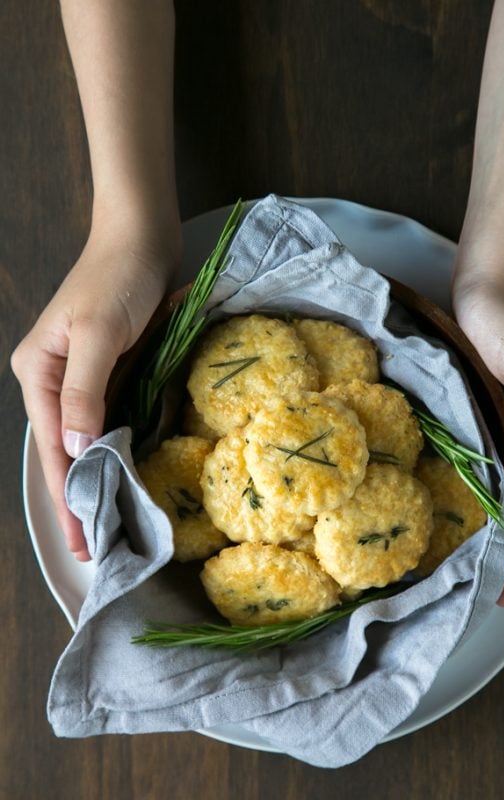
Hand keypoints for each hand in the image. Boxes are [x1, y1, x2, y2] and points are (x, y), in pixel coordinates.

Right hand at [12, 221, 178, 560]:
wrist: (141, 239)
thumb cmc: (118, 278)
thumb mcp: (100, 333)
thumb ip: (87, 391)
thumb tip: (75, 448)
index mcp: (40, 372)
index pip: (53, 447)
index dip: (67, 496)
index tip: (79, 541)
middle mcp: (55, 380)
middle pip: (64, 450)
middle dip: (76, 499)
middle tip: (93, 550)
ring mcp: (83, 378)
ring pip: (85, 440)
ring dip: (95, 480)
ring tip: (107, 525)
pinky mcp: (110, 372)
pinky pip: (107, 421)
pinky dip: (113, 451)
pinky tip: (122, 477)